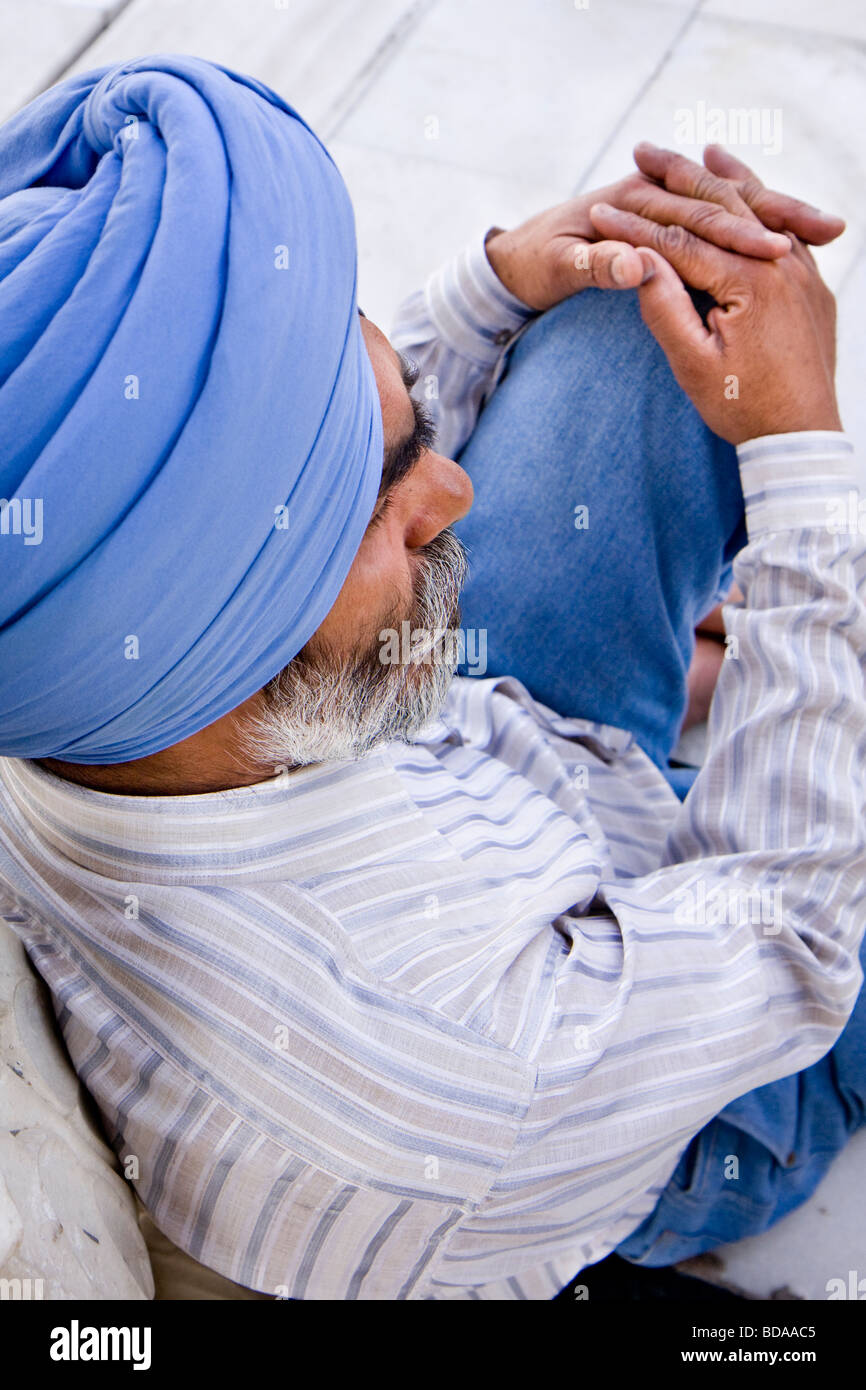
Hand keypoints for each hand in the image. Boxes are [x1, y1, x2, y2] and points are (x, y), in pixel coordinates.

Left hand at [484, 145, 844, 312]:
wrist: (516, 260)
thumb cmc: (536, 265)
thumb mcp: (559, 268)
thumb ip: (595, 267)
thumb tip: (634, 264)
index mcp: (633, 199)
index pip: (700, 218)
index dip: (740, 234)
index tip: (778, 251)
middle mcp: (653, 192)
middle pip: (730, 202)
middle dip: (781, 214)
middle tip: (832, 229)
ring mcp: (663, 204)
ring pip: (733, 207)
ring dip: (778, 218)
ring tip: (826, 231)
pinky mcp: (668, 221)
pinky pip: (725, 222)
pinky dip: (758, 227)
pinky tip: (790, 242)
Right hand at [588, 157, 841, 442]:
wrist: (801, 437)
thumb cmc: (741, 407)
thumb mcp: (693, 364)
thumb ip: (663, 307)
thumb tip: (636, 259)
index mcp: (748, 282)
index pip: (679, 240)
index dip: (633, 228)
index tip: (597, 214)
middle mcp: (782, 264)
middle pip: (720, 207)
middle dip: (676, 179)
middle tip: (639, 150)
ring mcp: (803, 270)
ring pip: (758, 209)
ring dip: (722, 179)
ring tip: (693, 152)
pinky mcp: (812, 282)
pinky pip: (782, 227)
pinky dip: (760, 203)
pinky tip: (743, 187)